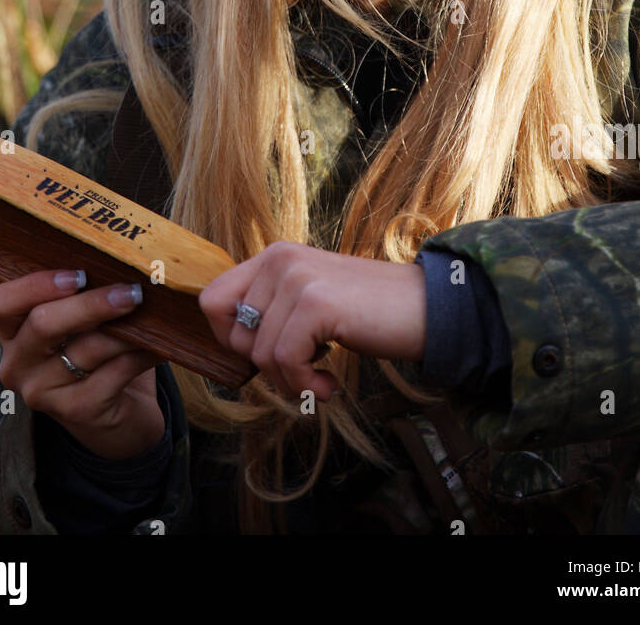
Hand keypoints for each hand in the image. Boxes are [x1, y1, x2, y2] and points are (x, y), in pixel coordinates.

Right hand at [0, 270, 165, 459]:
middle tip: (131, 292)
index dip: (36, 284)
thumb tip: (118, 259)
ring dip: (125, 330)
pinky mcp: (78, 411)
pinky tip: (160, 346)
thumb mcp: (82, 324)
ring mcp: (44, 392)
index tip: (79, 273)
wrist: (119, 416)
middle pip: (43, 323)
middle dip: (91, 303)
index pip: (0, 303)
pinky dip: (141, 355)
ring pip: (86, 348)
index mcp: (13, 333)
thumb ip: (84, 294)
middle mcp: (18, 364)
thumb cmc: (99, 355)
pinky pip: (114, 373)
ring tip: (154, 316)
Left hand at [198, 241, 426, 401]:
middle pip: (233, 335)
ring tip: (323, 377)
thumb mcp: (310, 301)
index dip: (229, 339)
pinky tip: (330, 382)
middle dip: (266, 367)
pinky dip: (304, 384)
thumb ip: (272, 310)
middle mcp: (279, 258)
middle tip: (305, 368)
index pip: (212, 300)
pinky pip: (283, 361)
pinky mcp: (315, 302)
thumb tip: (229, 342)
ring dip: (291, 381)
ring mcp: (296, 277)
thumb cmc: (369, 314)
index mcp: (275, 256)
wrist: (427, 309)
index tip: (269, 355)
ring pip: (259, 355)